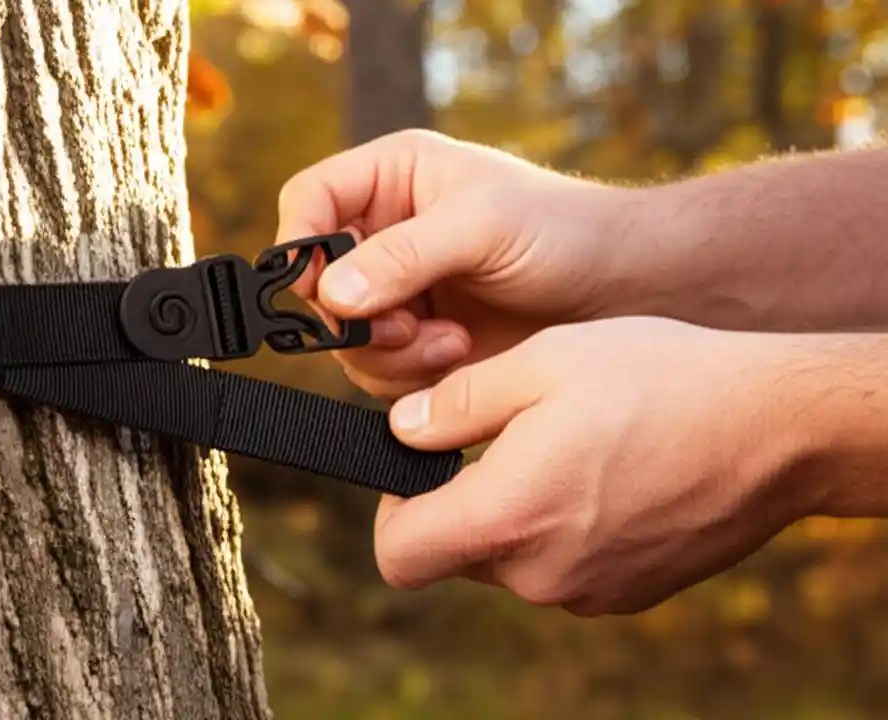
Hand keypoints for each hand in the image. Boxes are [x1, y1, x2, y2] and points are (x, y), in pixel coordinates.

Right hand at [276, 129, 635, 399]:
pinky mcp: (416, 343)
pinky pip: (376, 371)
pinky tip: (460, 356)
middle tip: (400, 328)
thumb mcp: (481, 226)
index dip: (301, 244)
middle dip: (354, 316)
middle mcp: (383, 235)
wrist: (618, 292)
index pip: (309, 201)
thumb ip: (403, 256)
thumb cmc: (562, 231)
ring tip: (449, 343)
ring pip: (343, 336)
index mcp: (390, 179)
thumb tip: (334, 294)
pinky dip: (409, 375)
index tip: (320, 287)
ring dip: (387, 352)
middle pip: (316, 283)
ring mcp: (397, 293)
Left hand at [375, 317, 815, 615]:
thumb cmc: (658, 380)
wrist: (779, 426)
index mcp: (508, 516)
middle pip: (454, 556)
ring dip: (514, 514)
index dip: (392, 512)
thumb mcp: (542, 363)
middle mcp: (542, 573)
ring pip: (510, 561)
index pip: (400, 555)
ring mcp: (589, 591)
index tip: (419, 467)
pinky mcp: (629, 593)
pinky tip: (603, 474)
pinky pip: (562, 568)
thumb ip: (456, 403)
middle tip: (502, 438)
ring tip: (564, 447)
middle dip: (459, 503)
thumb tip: (401, 430)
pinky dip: (562, 529)